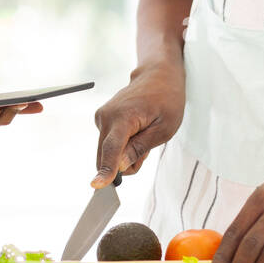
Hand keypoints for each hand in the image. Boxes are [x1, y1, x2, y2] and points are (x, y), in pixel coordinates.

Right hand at [90, 63, 184, 187]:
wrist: (158, 76)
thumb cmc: (166, 100)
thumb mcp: (164, 129)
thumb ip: (139, 148)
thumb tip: (121, 167)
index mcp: (123, 117)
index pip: (111, 149)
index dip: (106, 170)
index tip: (97, 186)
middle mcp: (106, 116)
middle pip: (107, 155)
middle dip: (125, 163)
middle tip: (146, 150)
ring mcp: (101, 117)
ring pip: (107, 152)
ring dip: (125, 154)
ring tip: (144, 135)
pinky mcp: (102, 120)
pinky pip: (109, 144)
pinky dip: (122, 146)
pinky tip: (136, 132)